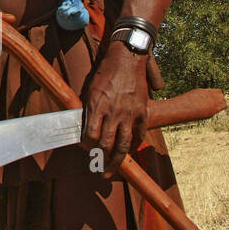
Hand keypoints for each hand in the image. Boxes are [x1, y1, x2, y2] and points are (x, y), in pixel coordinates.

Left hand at [80, 40, 148, 175]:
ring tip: (112, 170)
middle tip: (99, 171)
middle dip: (101, 160)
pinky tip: (129, 151)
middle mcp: (113, 112)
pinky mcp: (142, 111)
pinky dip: (134, 145)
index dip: (86, 146)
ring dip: (117, 161)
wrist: (127, 58)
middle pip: (106, 144)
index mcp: (97, 106)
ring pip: (123, 144)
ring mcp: (129, 113)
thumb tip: (86, 129)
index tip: (86, 149)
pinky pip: (139, 134)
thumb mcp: (91, 89)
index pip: (90, 135)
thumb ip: (90, 110)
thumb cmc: (105, 72)